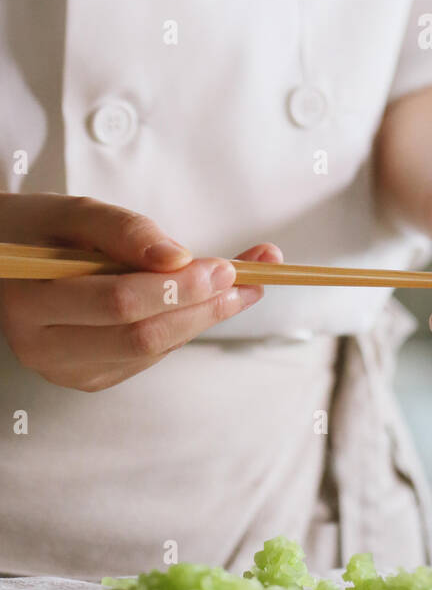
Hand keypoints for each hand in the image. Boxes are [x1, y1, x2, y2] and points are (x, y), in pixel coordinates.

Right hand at [0, 193, 279, 391]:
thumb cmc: (37, 230)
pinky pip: (149, 356)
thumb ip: (125, 230)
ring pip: (151, 351)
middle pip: (141, 337)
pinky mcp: (90, 378)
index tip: (224, 266)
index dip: (176, 287)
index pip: (117, 303)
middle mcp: (44, 348)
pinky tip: (208, 301)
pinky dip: (185, 326)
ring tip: (248, 284)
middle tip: (249, 276)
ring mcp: (67, 371)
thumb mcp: (74, 212)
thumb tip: (178, 258)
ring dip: (206, 317)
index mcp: (31, 303)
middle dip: (203, 307)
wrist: (5, 261)